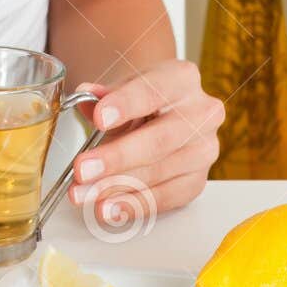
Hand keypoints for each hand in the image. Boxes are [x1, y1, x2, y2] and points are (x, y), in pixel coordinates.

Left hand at [67, 61, 224, 223]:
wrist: (164, 113)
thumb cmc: (141, 99)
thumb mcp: (122, 88)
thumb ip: (103, 95)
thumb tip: (84, 99)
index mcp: (182, 79)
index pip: (152, 91)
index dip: (125, 105)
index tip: (99, 119)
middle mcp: (202, 113)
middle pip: (158, 140)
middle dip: (116, 158)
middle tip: (82, 169)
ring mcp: (204, 150)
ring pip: (160, 172)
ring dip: (117, 187)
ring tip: (84, 193)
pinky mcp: (198, 180)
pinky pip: (166, 198)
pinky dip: (134, 205)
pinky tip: (109, 208)